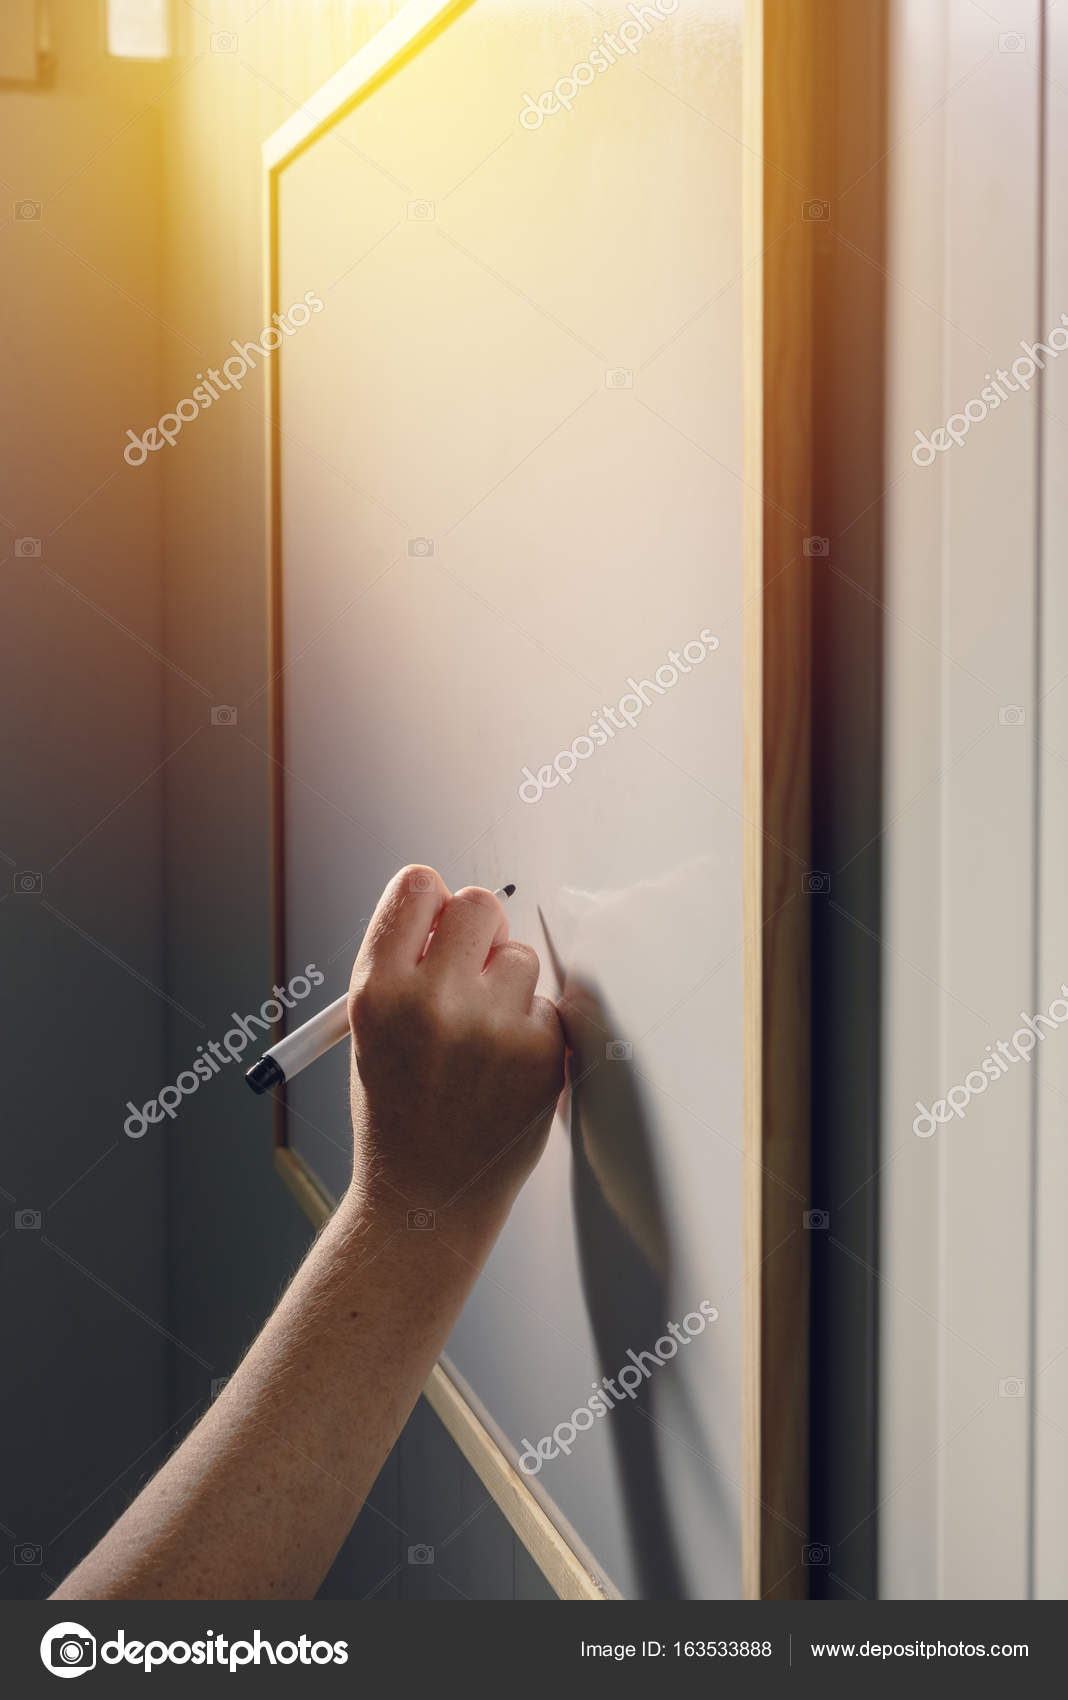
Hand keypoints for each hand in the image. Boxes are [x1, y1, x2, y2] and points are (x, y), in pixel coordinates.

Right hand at [345, 866, 564, 1241]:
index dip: (433, 904)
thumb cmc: (398, 1107)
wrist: (425, 1198)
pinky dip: (533, 1031)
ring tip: (482, 1040)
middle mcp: (430, 1001)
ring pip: (519, 956)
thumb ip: (407, 964)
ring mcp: (489, 1028)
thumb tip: (457, 903)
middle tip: (472, 971)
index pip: (417, 886)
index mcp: (376, 990)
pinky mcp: (539, 1054)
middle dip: (480, 932)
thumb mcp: (372, 1030)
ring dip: (508, 987)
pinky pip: (548, 1006)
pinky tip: (504, 1070)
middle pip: (478, 904)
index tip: (438, 926)